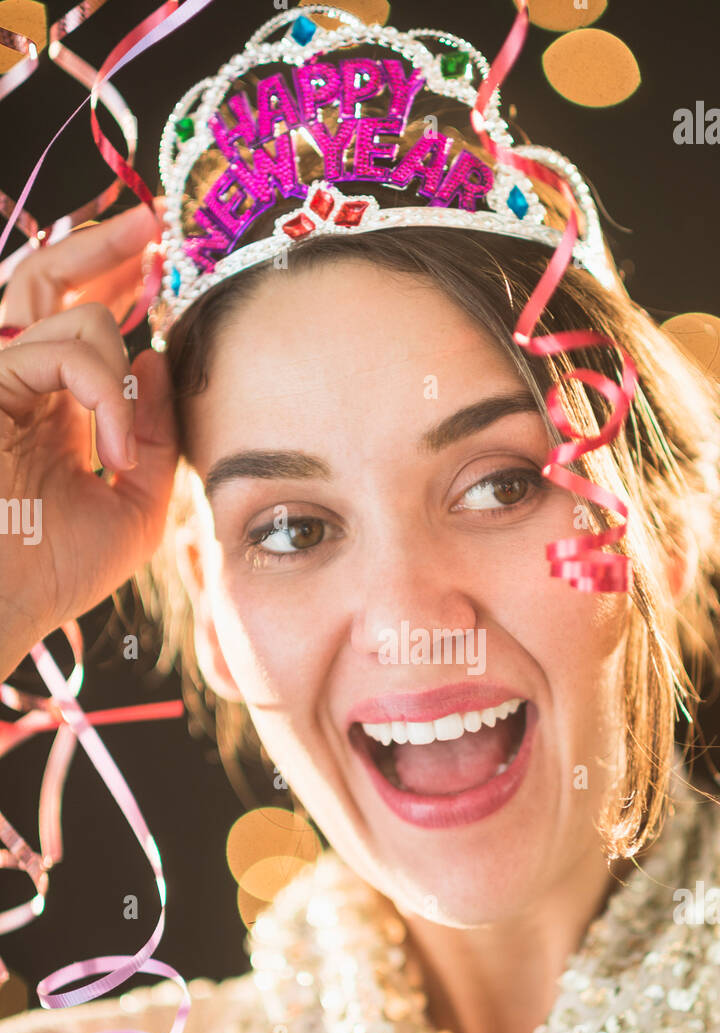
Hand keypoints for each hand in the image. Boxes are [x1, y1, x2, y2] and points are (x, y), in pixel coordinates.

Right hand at [0, 201, 178, 673]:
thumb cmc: (51, 575)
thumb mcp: (133, 508)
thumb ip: (153, 438)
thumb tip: (157, 359)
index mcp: (45, 410)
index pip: (75, 325)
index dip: (112, 286)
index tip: (154, 260)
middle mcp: (13, 384)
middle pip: (48, 282)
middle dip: (103, 247)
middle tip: (152, 222)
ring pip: (67, 313)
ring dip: (116, 371)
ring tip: (119, 450)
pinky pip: (57, 347)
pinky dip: (99, 389)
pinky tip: (108, 447)